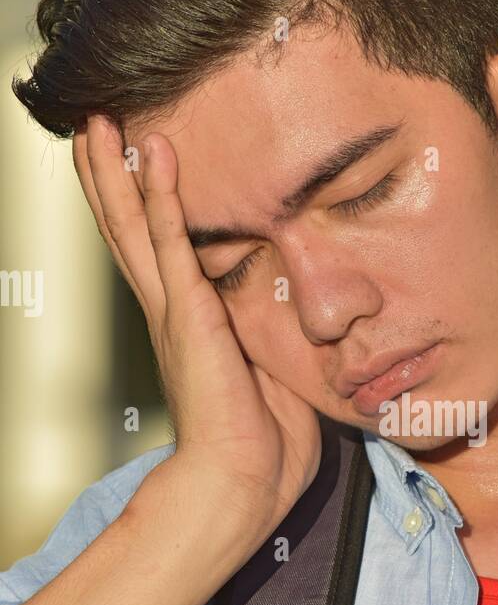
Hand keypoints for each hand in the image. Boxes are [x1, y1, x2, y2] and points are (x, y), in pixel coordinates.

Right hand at [72, 116, 321, 546]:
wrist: (244, 483)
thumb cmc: (263, 443)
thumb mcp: (272, 371)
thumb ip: (272, 335)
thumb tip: (302, 314)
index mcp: (188, 324)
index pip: (156, 251)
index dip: (139, 206)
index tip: (128, 162)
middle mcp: (170, 311)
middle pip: (127, 228)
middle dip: (107, 176)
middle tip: (90, 124)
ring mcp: (174, 311)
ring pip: (134, 226)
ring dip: (118, 170)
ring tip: (99, 121)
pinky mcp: (190, 314)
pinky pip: (173, 243)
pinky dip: (161, 195)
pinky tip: (155, 152)